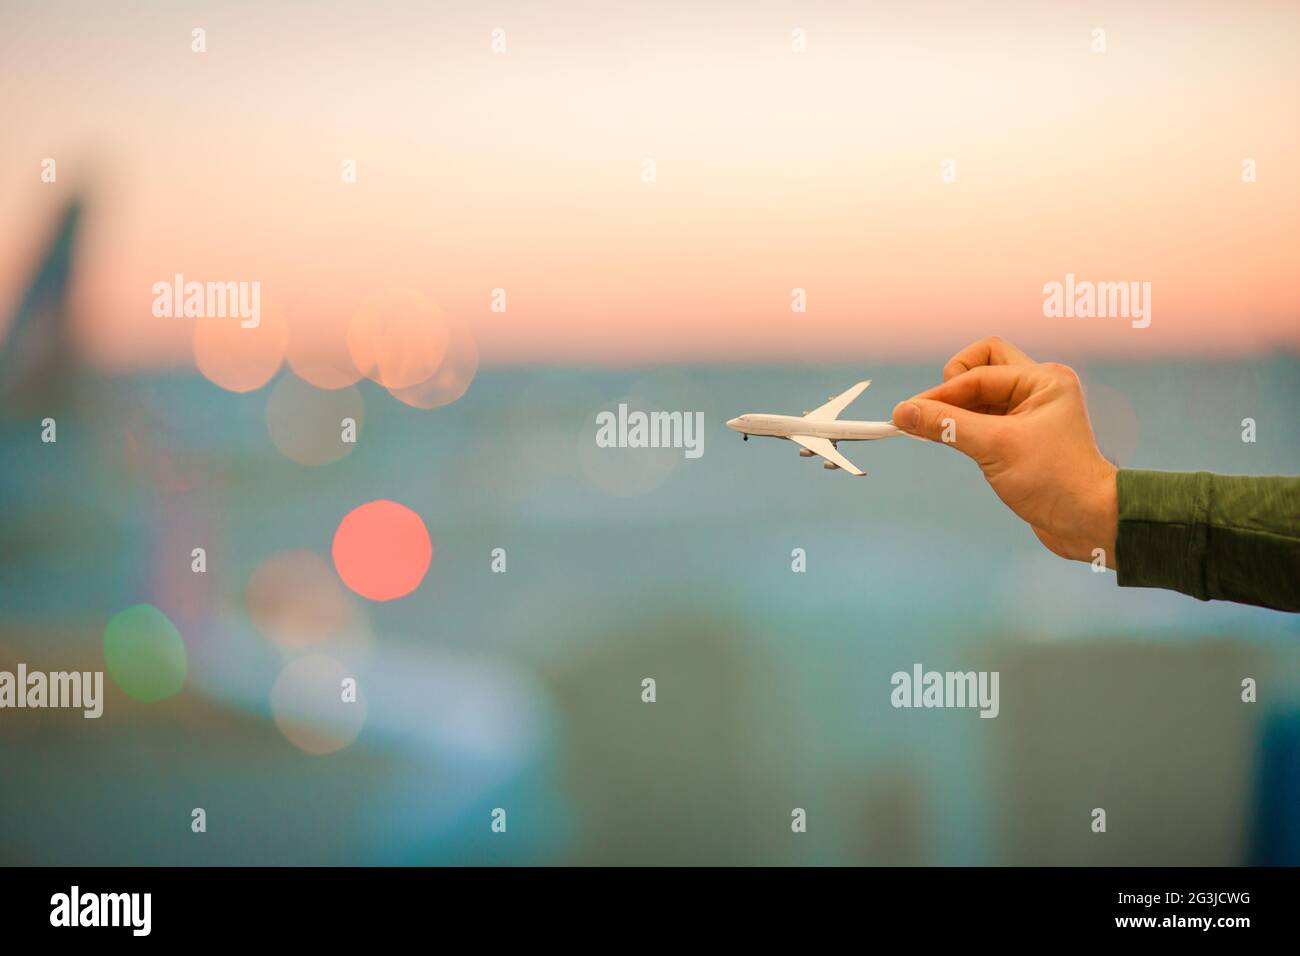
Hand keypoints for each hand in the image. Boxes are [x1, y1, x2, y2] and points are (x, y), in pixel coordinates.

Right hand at [891, 336, 1118, 567]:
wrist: (1086, 521)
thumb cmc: (1053, 480)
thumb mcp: (994, 447)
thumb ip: (946, 425)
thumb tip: (903, 412)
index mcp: (1043, 380)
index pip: (977, 374)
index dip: (941, 394)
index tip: (907, 414)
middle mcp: (1038, 388)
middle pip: (982, 365)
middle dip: (954, 385)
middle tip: (937, 411)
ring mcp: (1030, 411)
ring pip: (980, 393)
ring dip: (957, 408)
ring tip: (936, 431)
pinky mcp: (1021, 435)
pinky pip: (984, 416)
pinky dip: (964, 425)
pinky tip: (950, 439)